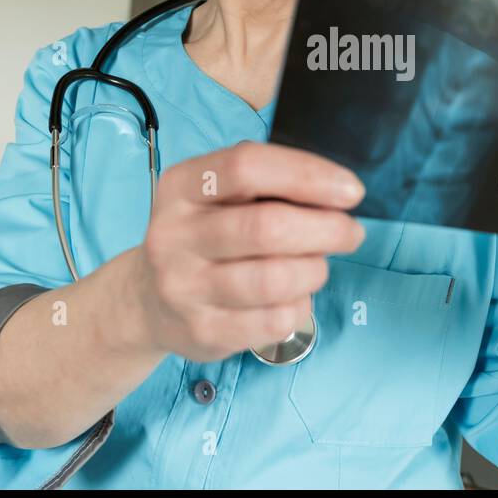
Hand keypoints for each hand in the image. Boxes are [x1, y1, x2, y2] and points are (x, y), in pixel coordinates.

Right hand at [124, 140, 365, 361]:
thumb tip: (337, 191)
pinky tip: (294, 297)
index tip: (350, 190)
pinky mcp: (201, 331)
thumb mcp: (217, 194)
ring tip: (318, 265)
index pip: (247, 167)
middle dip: (326, 229)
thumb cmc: (204, 235)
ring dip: (314, 270)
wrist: (147, 300)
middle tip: (351, 233)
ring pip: (274, 280)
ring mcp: (183, 287)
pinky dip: (299, 307)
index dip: (307, 175)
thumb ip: (268, 183)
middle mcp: (174, 234)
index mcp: (181, 187)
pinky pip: (273, 321)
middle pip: (266, 227)